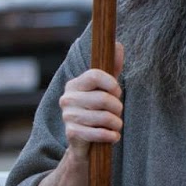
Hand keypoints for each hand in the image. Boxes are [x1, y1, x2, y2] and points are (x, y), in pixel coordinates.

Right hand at [60, 42, 124, 158]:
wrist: (85, 141)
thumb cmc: (97, 110)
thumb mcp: (106, 88)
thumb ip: (112, 68)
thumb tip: (117, 45)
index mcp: (75, 84)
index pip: (95, 75)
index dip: (112, 84)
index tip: (117, 92)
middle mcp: (67, 98)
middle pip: (103, 99)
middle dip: (118, 107)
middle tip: (118, 112)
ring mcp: (68, 116)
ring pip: (103, 117)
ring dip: (116, 123)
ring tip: (115, 125)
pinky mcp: (72, 133)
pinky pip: (98, 133)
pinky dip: (111, 136)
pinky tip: (113, 136)